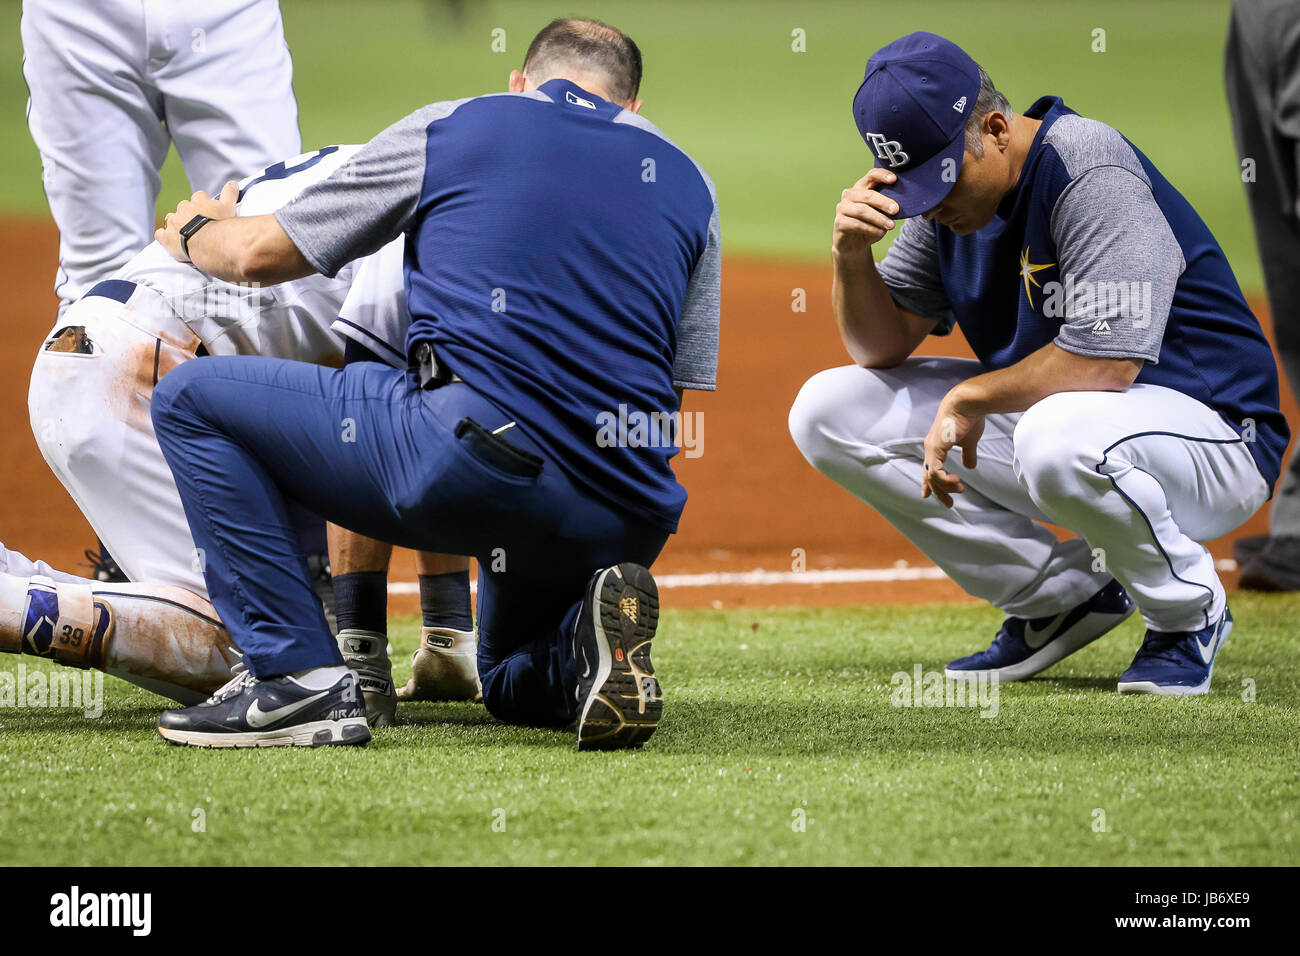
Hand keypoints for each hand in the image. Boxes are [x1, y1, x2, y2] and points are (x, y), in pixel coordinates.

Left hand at [156, 181, 238, 261]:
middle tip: (198, 224)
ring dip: (176, 224)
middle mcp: (183, 208)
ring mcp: (173, 222)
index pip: (200, 196)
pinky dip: (164, 236)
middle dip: (189, 213)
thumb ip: (230, 194)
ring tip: (185, 233)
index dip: (204, 203)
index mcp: (198, 201)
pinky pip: (160, 234)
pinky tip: (169, 240)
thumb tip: (233, 182)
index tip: (209, 210)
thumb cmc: (219, 225)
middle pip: (184, 206)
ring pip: (172, 218)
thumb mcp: (229, 207)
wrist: (206, 243)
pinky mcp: (166, 237)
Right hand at [833, 167, 898, 258]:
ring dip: (879, 218)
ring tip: (891, 226)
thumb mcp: (880, 213)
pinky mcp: (839, 222)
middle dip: (883, 202)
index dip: (882, 175)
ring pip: (862, 210)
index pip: (871, 175)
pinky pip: (856, 224)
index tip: (894, 179)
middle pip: (867, 195)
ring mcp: (842, 208)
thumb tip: (900, 206)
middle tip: (896, 210)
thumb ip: (887, 206)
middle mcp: (849, 195)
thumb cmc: (869, 225)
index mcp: (861, 187)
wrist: (853, 244)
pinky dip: (870, 229)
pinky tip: (880, 232)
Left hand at [921, 392, 984, 507]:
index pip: (929, 469)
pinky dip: (945, 480)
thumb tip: (970, 467)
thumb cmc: (969, 418)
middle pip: (929, 477)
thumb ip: (968, 453)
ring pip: (932, 477)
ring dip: (946, 487)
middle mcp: (930, 448)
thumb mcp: (969, 441)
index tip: (928, 495)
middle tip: (950, 503)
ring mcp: (931, 449)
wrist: (967, 403)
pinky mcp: (935, 449)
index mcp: (936, 446)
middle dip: (939, 492)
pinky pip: (935, 472)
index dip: (929, 483)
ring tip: (960, 489)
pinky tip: (957, 482)